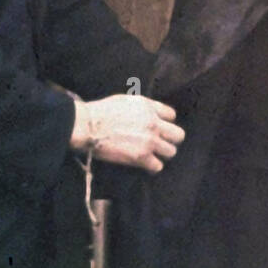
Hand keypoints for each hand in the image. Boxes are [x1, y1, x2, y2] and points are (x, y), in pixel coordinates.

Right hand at [70, 94, 184, 172]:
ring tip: (153, 155)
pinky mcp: (140, 157)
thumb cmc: (102, 112)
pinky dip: (152, 167)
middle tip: (161, 144)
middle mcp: (153, 123)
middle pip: (178, 135)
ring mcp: (149, 140)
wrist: (88, 126)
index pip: (172, 115)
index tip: (158, 128)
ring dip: (162, 154)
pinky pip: (158, 166)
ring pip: (171, 152)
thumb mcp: (126, 100)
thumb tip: (149, 113)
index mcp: (149, 107)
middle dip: (171, 140)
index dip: (165, 122)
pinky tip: (146, 165)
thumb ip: (142, 107)